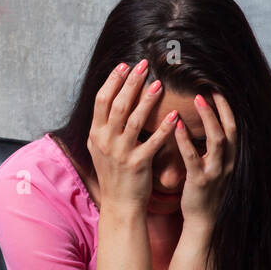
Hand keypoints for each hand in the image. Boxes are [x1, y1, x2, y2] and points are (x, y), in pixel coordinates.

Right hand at [85, 59, 178, 212]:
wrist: (120, 204)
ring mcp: (120, 153)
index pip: (101, 100)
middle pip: (117, 105)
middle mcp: (105, 141)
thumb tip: (108, 99)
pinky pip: (153, 141)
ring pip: (134, 120)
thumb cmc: (114, 174)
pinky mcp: (137, 164)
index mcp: (95, 135)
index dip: (112, 81)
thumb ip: (103, 126)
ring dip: (146, 100)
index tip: (124, 66)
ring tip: (159, 84)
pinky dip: (164, 127)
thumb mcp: (100, 149)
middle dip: (130, 83)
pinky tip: (175, 115)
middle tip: (142, 65)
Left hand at [173, 91, 235, 226]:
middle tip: (210, 86)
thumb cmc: (205, 191)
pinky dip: (185, 140)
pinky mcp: (200, 181)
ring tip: (197, 99)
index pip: (232, 126)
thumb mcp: (213, 166)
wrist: (204, 221)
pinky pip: (193, 157)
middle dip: (222, 106)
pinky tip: (176, 125)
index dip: (227, 107)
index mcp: (230, 157)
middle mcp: (228, 162)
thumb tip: (206, 123)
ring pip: (217, 140)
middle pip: (229, 128)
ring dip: (208, 118)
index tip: (218, 88)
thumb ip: (211, 147)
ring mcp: (216, 172)